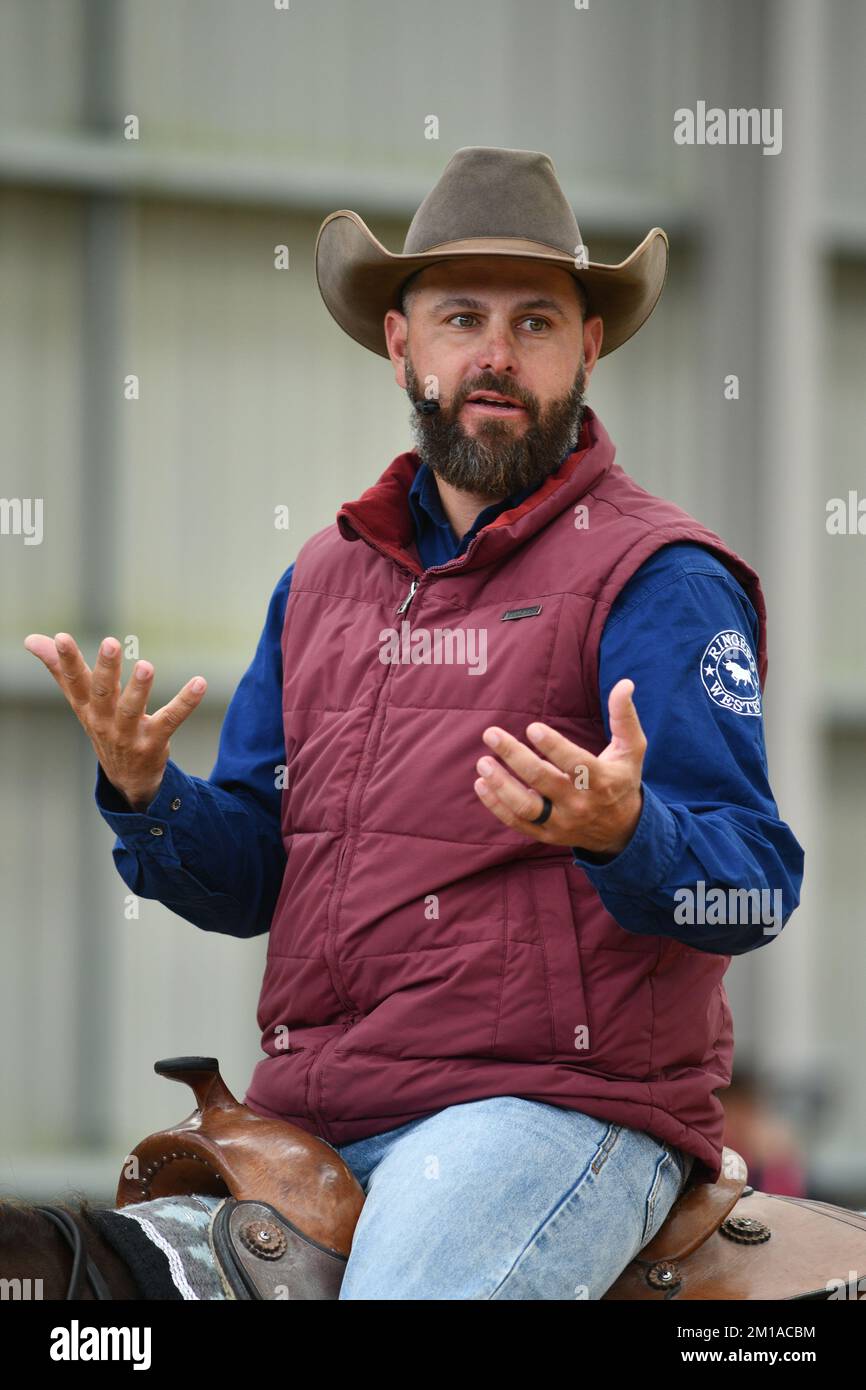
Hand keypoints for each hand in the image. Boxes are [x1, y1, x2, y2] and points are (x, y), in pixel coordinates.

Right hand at [23, 631, 206, 811]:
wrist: (126, 778)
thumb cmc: (102, 726)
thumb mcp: (80, 701)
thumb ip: (59, 669)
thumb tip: (31, 639)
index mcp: (86, 707)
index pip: (74, 681)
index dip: (66, 661)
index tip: (61, 638)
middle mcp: (104, 721)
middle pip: (103, 693)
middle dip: (106, 669)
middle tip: (110, 643)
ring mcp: (129, 734)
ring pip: (132, 709)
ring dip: (139, 688)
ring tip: (146, 665)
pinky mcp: (154, 741)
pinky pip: (171, 719)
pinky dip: (186, 702)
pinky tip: (200, 682)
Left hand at [473, 678, 645, 854]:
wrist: (623, 830)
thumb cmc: (622, 780)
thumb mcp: (631, 750)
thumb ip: (624, 717)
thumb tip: (624, 684)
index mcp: (601, 780)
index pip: (575, 763)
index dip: (553, 746)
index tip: (531, 727)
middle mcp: (580, 803)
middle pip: (542, 780)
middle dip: (514, 756)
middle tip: (491, 733)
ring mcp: (562, 822)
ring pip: (526, 807)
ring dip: (501, 785)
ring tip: (483, 763)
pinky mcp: (547, 835)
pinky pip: (517, 823)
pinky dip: (496, 806)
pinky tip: (481, 784)